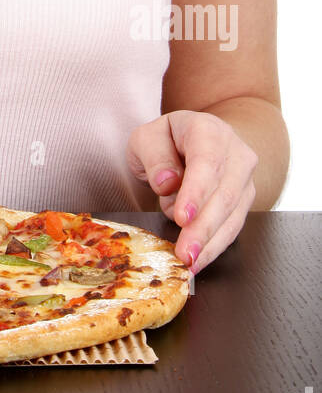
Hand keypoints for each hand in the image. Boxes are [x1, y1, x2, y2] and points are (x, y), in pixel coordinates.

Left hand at [125, 109, 257, 273]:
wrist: (197, 139)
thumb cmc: (168, 140)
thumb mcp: (147, 138)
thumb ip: (154, 156)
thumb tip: (167, 183)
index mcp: (208, 130)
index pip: (206, 161)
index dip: (196, 191)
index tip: (181, 217)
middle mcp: (235, 152)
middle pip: (223, 193)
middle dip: (203, 227)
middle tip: (184, 253)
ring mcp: (244, 178)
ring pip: (233, 214)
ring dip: (211, 242)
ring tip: (189, 262)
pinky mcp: (244, 200)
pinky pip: (233, 226)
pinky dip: (216, 246)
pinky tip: (200, 260)